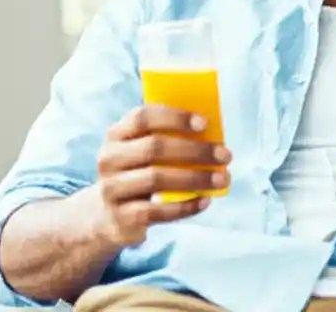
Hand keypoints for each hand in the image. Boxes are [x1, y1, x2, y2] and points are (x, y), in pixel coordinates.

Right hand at [93, 105, 231, 246]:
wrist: (111, 216)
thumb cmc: (142, 172)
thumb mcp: (148, 151)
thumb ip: (172, 137)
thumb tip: (215, 133)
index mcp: (117, 135)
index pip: (142, 117)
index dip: (175, 118)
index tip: (204, 124)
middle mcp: (109, 159)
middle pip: (154, 147)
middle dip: (196, 150)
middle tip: (226, 155)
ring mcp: (112, 189)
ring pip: (156, 179)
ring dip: (196, 178)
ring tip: (223, 179)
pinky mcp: (121, 217)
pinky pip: (157, 210)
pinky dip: (186, 206)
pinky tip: (205, 201)